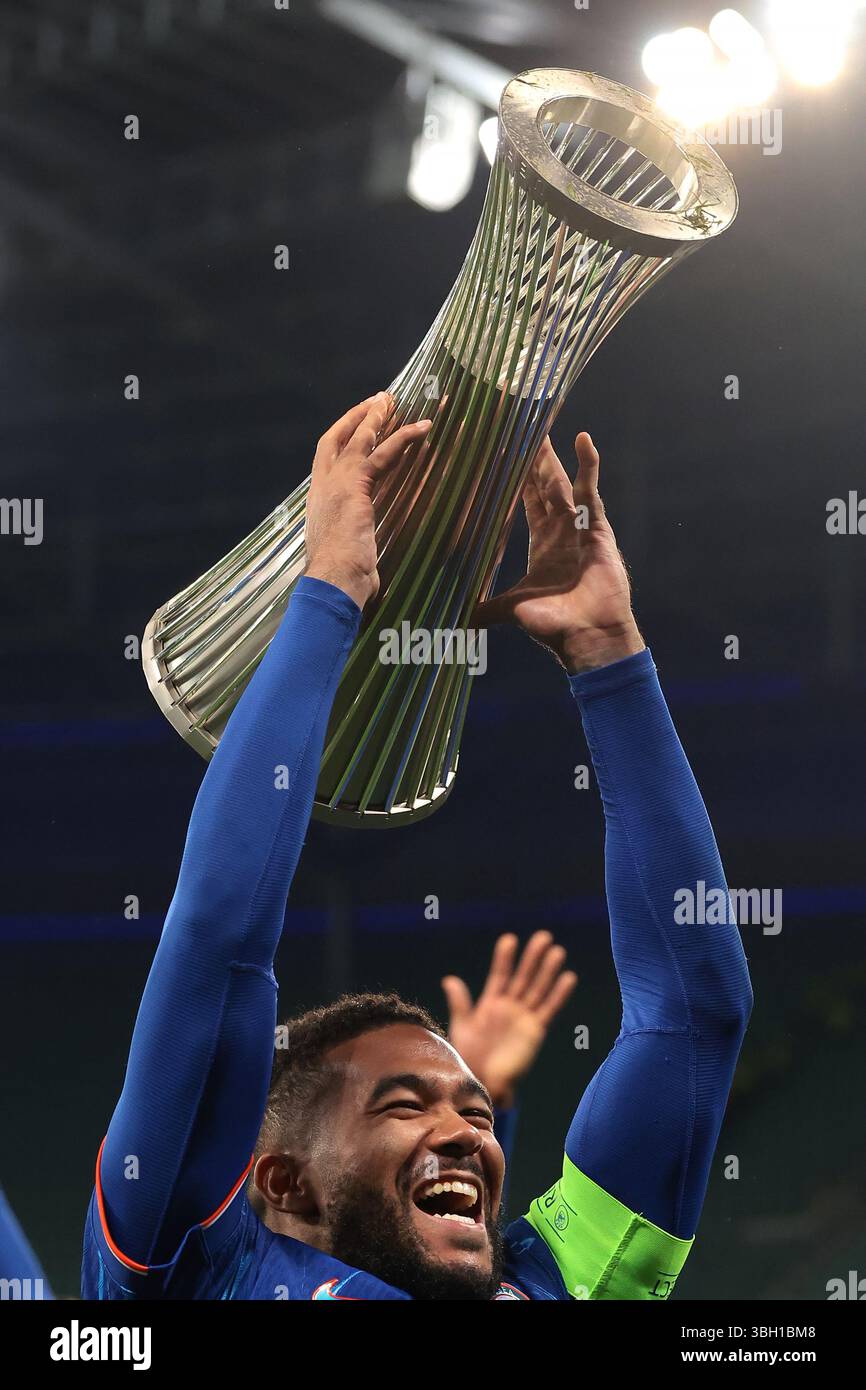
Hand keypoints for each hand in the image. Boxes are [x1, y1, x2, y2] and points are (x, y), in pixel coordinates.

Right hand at [304, 392, 431, 610]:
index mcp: (319, 502)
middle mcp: (322, 487)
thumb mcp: (344, 556)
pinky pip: (383, 453)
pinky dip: (404, 437)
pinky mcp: (355, 484)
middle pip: (337, 439)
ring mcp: (336, 482)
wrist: (332, 579)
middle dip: (356, 417)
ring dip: (377, 416)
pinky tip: (422, 428)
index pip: (326, 461)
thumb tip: (367, 569)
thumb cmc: (338, 579)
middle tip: (378, 401)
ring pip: (359, 439)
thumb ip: (355, 549)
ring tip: (394, 400)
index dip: (341, 441)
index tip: (357, 427)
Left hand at [442, 932, 577, 1108]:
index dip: (505, 958)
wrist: (483, 1081)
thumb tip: (450, 979)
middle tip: (543, 936)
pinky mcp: (535, 1030)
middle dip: (532, 957)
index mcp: (491, 1003)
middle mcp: (510, 1007)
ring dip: (548, 971)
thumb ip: (460, 1003)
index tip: (510, 939)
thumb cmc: (470, 1056)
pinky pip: (549, 1009)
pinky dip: (559, 994)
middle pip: (523, 976)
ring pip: (538, 989)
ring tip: (558, 951)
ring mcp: (524, 1017)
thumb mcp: (462, 1026)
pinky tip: (568, 978)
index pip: (500, 975)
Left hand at [474, 432, 644, 672]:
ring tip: (541, 425)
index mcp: (541, 542)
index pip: (523, 499)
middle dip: (530, 456)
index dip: (511, 475)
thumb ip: (487, 609)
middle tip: (518, 426)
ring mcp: (579, 527)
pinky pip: (590, 490)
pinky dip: (588, 464)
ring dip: (551, 455)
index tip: (499, 451)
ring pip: (562, 481)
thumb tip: (457, 617)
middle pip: (542, 483)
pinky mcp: (596, 528)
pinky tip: (582, 440)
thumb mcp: (512, 611)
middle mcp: (560, 530)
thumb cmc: (554, 625)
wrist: (587, 636)